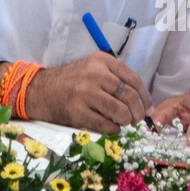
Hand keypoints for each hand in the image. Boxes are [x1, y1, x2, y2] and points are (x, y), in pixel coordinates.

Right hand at [27, 53, 151, 133]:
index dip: (145, 97)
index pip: (134, 79)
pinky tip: (111, 127)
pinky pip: (106, 125)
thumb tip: (144, 103)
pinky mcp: (78, 111)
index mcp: (102, 61)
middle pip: (129, 96)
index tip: (147, 108)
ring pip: (120, 112)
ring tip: (123, 122)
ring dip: (126, 121)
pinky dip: (114, 129)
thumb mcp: (94, 68)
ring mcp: (85, 93)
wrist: (42, 90)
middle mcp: (94, 74)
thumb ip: (116, 79)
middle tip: (137, 119)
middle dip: (138, 112)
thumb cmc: (73, 81)